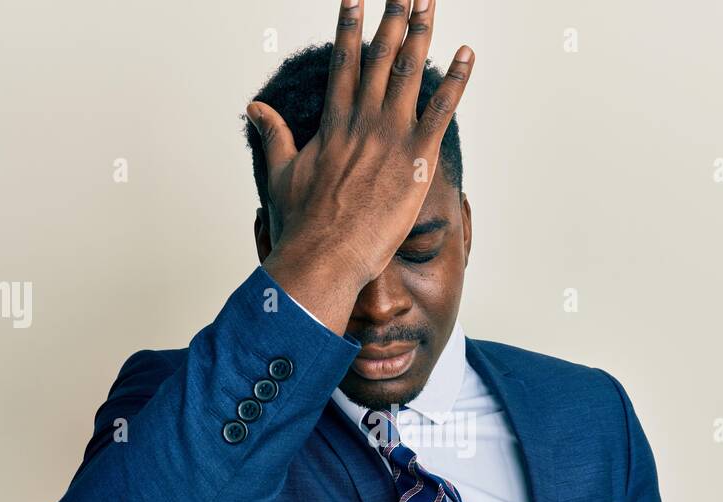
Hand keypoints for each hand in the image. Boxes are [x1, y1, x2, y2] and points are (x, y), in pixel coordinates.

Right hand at [247, 0, 473, 332]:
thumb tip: (254, 107)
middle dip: (393, 19)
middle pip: (380, 57)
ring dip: (422, 35)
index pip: (344, 62)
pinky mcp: (416, 159)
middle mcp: (362, 121)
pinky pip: (441, 112)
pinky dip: (457, 82)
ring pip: (409, 73)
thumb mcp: (280, 174)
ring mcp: (390, 137)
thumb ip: (273, 135)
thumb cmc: (302, 224)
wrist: (324, 256)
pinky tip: (468, 55)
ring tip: (428, 4)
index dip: (350, 27)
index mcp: (333, 123)